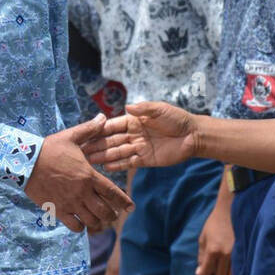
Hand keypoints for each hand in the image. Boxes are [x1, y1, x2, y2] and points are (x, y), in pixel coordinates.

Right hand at [27, 113, 134, 231]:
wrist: (26, 161)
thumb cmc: (49, 148)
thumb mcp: (71, 136)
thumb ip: (89, 129)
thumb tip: (102, 117)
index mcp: (89, 175)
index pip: (113, 193)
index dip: (124, 202)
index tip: (131, 208)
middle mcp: (82, 192)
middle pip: (105, 211)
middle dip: (112, 215)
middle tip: (113, 215)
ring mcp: (70, 203)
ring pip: (92, 221)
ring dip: (98, 223)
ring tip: (99, 221)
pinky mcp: (58, 210)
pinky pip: (75, 226)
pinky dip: (81, 227)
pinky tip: (81, 223)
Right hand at [81, 101, 198, 171]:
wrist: (193, 135)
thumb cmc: (177, 119)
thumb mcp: (160, 109)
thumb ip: (143, 109)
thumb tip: (127, 107)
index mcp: (134, 121)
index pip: (113, 126)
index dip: (99, 130)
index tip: (85, 134)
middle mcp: (133, 135)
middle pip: (112, 141)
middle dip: (97, 146)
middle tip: (82, 151)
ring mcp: (138, 148)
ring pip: (117, 153)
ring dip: (104, 156)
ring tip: (90, 160)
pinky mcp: (145, 160)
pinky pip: (129, 163)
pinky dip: (118, 165)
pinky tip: (106, 167)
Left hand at [196, 195, 233, 274]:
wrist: (231, 210)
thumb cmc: (214, 223)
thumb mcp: (203, 238)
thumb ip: (201, 256)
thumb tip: (199, 273)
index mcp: (212, 251)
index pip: (206, 273)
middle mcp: (225, 254)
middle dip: (216, 273)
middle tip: (216, 264)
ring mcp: (236, 254)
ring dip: (227, 271)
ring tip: (225, 261)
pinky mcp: (244, 252)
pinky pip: (239, 269)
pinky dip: (235, 268)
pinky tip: (232, 261)